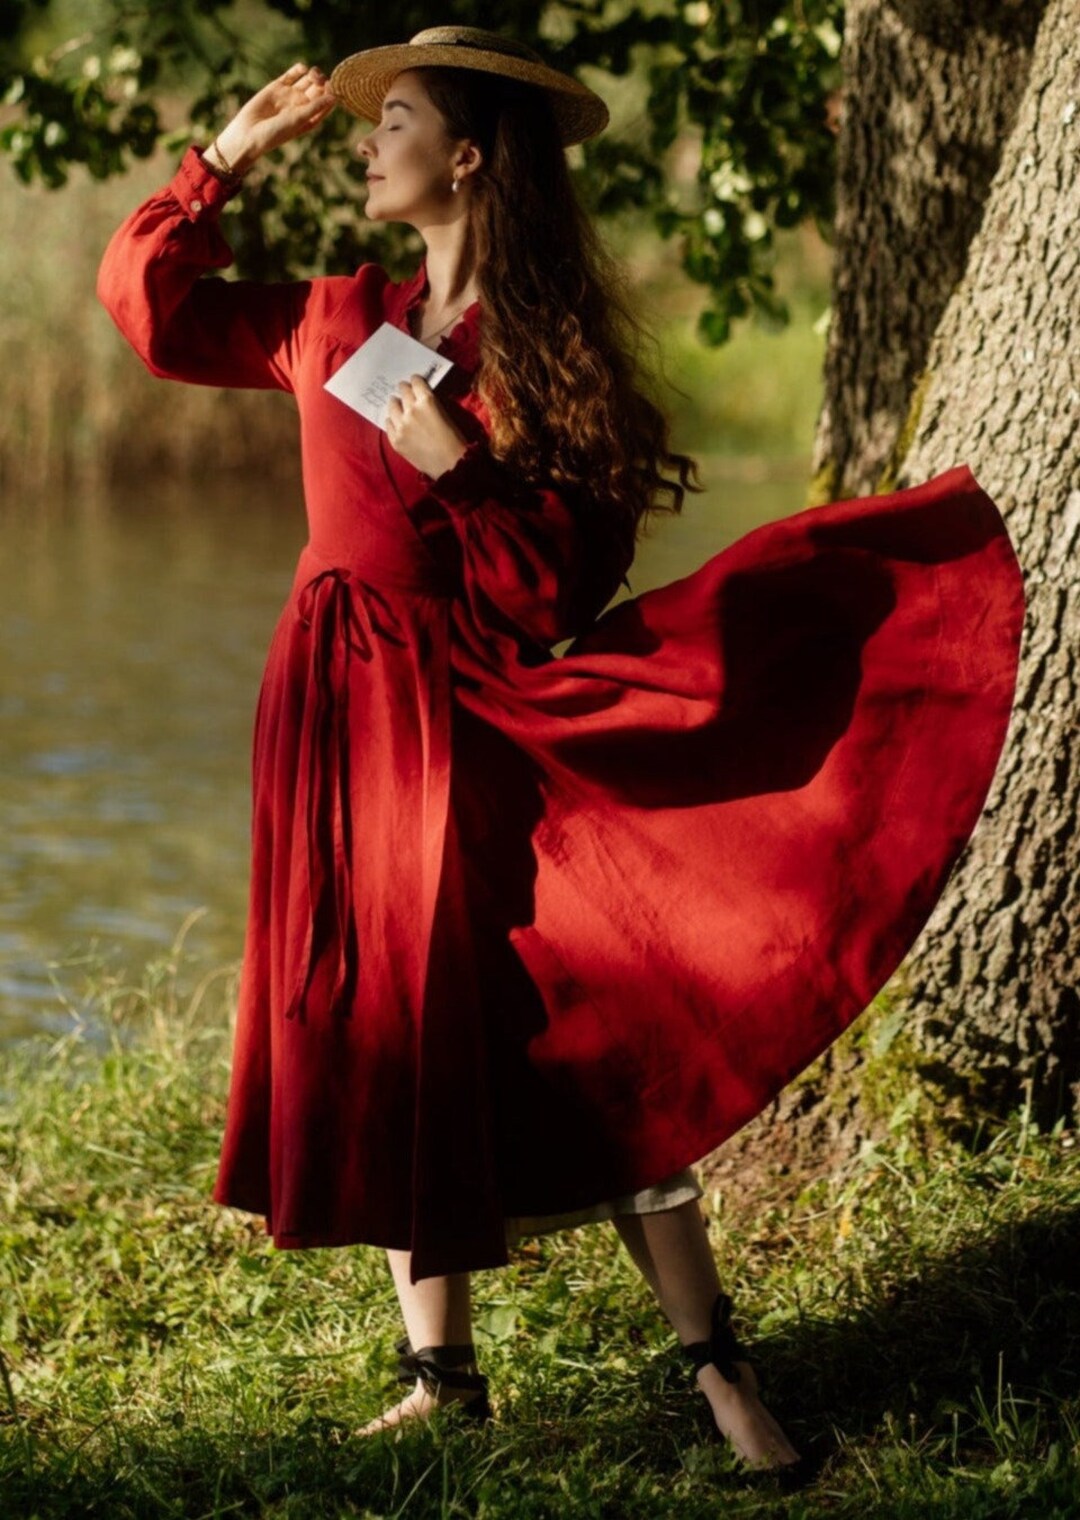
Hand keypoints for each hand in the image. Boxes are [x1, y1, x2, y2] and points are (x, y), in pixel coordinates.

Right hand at [210, 62, 336, 174]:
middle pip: (318, 89)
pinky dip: (299, 69)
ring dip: (313, 74)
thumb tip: (334, 97)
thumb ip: (315, 107)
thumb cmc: (276, 133)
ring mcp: (290, 96)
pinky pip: (291, 74)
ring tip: (312, 74)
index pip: (326, 102)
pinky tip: (302, 68)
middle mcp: (302, 107)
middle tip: (319, 79)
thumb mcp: (298, 120)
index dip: (330, 93)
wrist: (249, 133)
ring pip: (307, 80)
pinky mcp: (277, 87)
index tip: (330, 87)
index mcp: (310, 118)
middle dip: (321, 82)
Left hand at [385, 375, 469, 478]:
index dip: (415, 381)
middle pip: (402, 391)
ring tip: (398, 405)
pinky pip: (388, 424)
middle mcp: (411, 410)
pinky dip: (392, 421)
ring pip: (392, 406)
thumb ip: (430, 403)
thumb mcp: (445, 414)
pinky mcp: (395, 440)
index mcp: (427, 401)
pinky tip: (396, 422)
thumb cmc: (455, 440)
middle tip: (405, 391)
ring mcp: (401, 426)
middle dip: (405, 390)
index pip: (415, 382)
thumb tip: (420, 397)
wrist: (451, 467)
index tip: (415, 382)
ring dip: (396, 404)